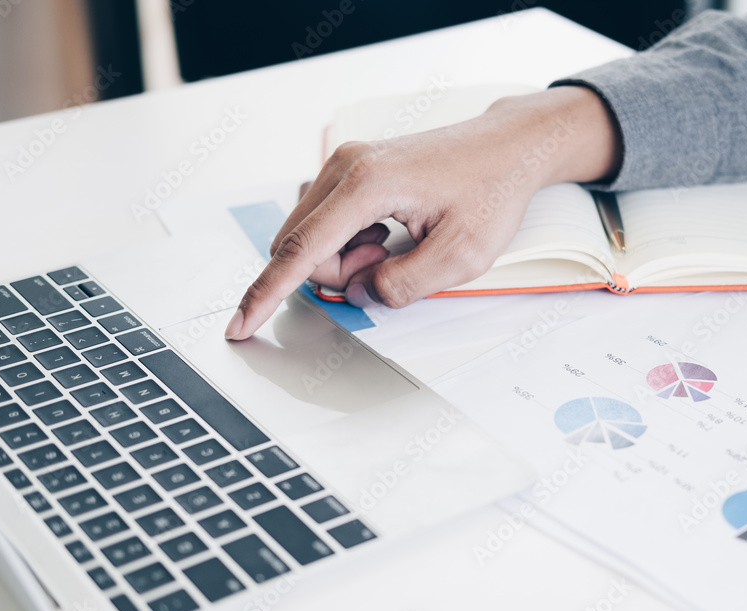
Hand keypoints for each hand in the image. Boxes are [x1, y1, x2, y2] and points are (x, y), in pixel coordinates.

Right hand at [225, 86, 620, 339]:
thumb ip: (404, 285)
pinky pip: (326, 224)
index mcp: (367, 183)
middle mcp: (345, 166)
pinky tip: (388, 233)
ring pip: (311, 238)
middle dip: (336, 274)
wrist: (506, 148)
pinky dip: (351, 243)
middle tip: (389, 265)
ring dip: (346, 259)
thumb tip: (361, 293)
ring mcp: (344, 165)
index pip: (300, 251)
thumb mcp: (462, 256)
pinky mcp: (351, 172)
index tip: (239, 325)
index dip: (265, 295)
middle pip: (300, 247)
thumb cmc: (492, 190)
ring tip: (395, 245)